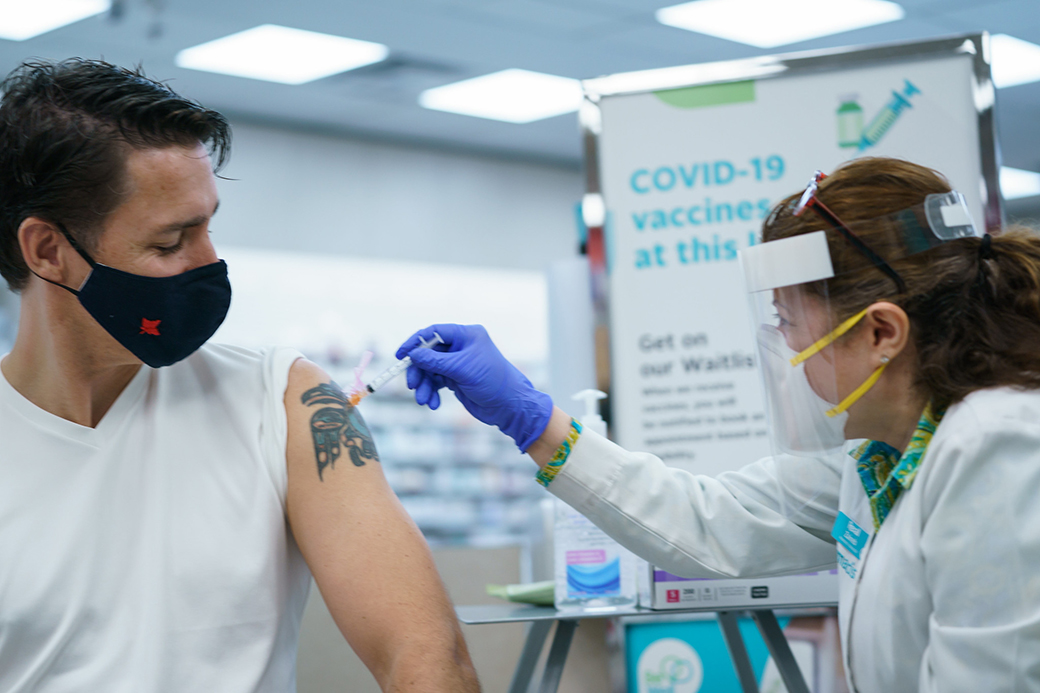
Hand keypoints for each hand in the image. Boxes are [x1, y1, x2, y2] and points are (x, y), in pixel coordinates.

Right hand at [397, 324, 552, 451]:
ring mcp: (458, 363)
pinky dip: (432, 392)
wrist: (509, 406)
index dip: (415, 342)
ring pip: (431, 371)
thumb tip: (414, 354)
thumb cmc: (492, 381)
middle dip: (419, 371)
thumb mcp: (461, 369)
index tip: (401, 355)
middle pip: (429, 354)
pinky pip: (437, 383)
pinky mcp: (457, 379)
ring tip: (423, 400)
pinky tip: (433, 403)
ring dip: (424, 385)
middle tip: (411, 385)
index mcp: (467, 335)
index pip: (434, 332)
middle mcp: (462, 347)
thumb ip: (435, 361)